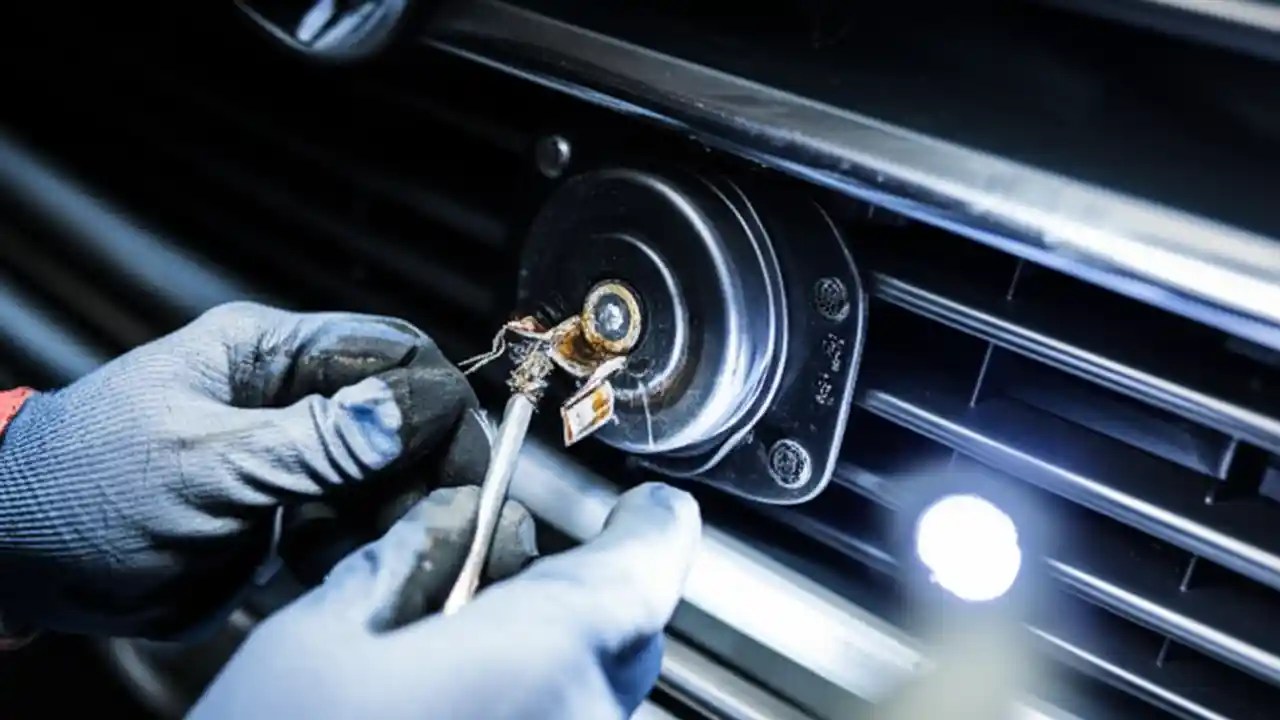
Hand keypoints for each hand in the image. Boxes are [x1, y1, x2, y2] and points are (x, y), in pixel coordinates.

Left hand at [0, 301, 489, 637]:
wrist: (15, 560)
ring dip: (392, 509)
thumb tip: (412, 411)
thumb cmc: (82, 491)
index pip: (388, 350)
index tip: (462, 463)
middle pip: (397, 412)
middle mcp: (285, 392)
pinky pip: (351, 514)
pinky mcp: (282, 501)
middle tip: (438, 519)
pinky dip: (356, 540)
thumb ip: (311, 443)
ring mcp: (285, 449)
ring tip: (365, 547)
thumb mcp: (204, 465)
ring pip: (383, 469)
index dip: (434, 402)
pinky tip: (322, 561)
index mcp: (264, 352)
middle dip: (425, 465)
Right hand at [190, 482, 701, 719]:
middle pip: (625, 636)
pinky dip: (535, 719)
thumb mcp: (310, 648)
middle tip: (499, 581)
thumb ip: (397, 567)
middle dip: (577, 598)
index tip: (639, 507)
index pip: (651, 560)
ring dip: (549, 670)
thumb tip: (443, 523)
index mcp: (545, 655)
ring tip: (453, 669)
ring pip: (597, 700)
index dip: (648, 522)